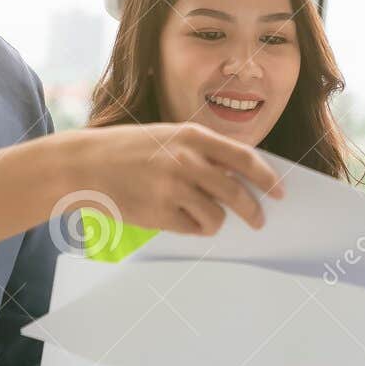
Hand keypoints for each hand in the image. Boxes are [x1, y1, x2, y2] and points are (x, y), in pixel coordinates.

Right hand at [66, 122, 284, 234]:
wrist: (83, 164)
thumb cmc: (128, 150)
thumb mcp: (168, 137)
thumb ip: (202, 152)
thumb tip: (240, 178)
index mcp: (192, 137)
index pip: (244, 158)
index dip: (267, 177)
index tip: (280, 191)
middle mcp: (186, 161)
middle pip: (236, 193)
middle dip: (253, 211)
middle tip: (259, 221)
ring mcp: (172, 188)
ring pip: (216, 216)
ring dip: (214, 220)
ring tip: (197, 214)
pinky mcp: (158, 213)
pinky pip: (192, 229)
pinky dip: (191, 227)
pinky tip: (174, 216)